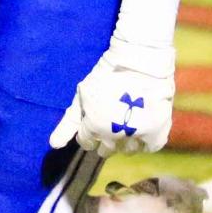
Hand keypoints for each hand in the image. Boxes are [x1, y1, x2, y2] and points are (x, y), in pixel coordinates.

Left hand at [50, 32, 176, 157]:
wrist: (140, 61)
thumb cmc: (106, 75)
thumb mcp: (81, 96)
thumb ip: (68, 122)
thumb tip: (54, 145)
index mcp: (93, 128)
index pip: (86, 142)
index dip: (89, 131)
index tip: (95, 120)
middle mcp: (113, 137)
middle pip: (105, 150)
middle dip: (105, 138)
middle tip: (112, 121)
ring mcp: (136, 137)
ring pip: (126, 150)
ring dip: (124, 141)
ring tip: (127, 124)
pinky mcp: (157, 133)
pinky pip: (149, 148)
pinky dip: (145, 141)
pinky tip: (143, 129)